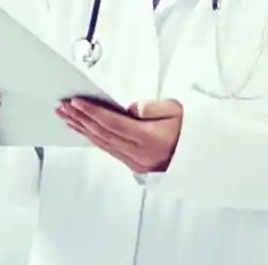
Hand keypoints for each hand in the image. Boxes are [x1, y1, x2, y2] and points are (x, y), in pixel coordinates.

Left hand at [57, 98, 183, 173]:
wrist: (204, 158)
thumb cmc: (192, 132)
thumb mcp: (177, 111)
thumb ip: (151, 107)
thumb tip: (129, 108)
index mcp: (149, 138)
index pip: (112, 123)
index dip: (92, 112)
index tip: (76, 102)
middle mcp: (139, 153)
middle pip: (102, 134)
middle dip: (80, 118)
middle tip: (62, 107)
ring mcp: (135, 162)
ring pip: (102, 143)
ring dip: (82, 129)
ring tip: (66, 117)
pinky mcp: (134, 165)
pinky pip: (108, 150)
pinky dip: (93, 138)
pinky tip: (83, 131)